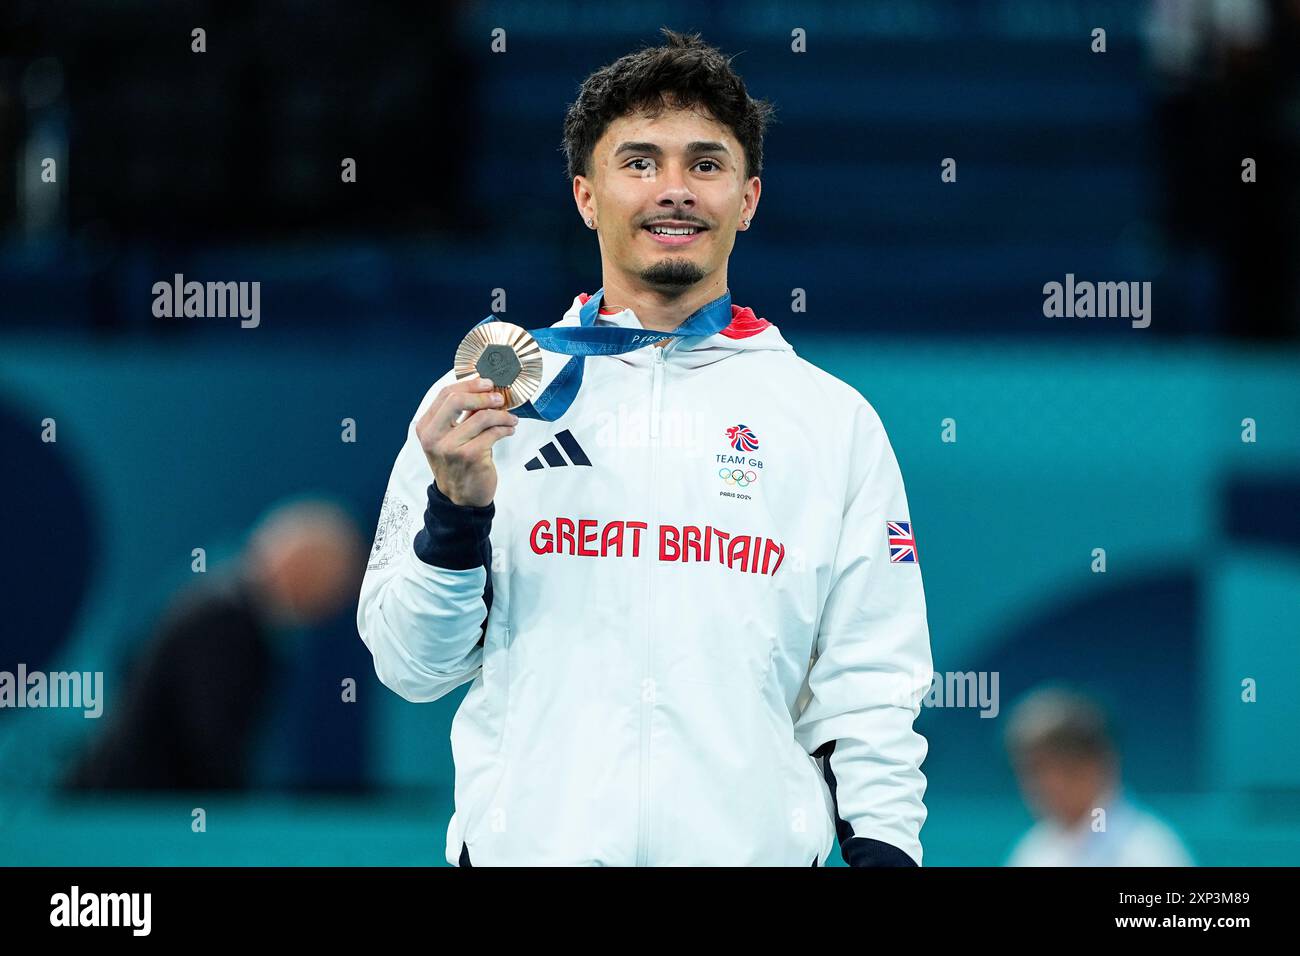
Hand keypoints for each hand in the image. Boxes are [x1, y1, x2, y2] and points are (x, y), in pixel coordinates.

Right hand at [416, 377, 517, 506]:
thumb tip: (483, 391)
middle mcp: (434, 436)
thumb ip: (460, 416)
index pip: (445, 394)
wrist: (461, 499)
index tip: (486, 383)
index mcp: (426, 427)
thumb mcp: (449, 439)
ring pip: (481, 417)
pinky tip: (509, 430)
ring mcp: (450, 447)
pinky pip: (493, 433)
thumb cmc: (457, 465)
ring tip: (510, 419)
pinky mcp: (469, 456)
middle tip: (499, 397)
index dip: (468, 384)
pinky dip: (505, 429)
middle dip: (483, 395)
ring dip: (501, 415)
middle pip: (457, 399)